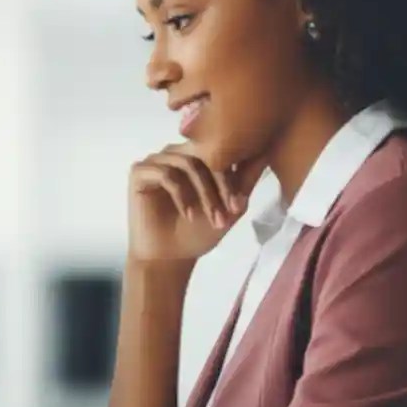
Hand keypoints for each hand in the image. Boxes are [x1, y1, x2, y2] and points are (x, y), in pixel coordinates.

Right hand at [128, 143, 266, 262]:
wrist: (170, 257)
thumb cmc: (198, 232)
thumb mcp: (231, 204)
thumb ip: (246, 178)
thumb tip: (267, 150)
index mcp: (196, 155)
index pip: (221, 148)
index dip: (235, 173)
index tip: (239, 204)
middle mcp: (176, 153)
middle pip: (206, 152)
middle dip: (222, 184)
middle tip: (231, 211)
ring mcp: (157, 160)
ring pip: (188, 163)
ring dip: (205, 192)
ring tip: (213, 218)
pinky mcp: (139, 172)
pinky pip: (166, 173)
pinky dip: (181, 195)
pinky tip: (188, 215)